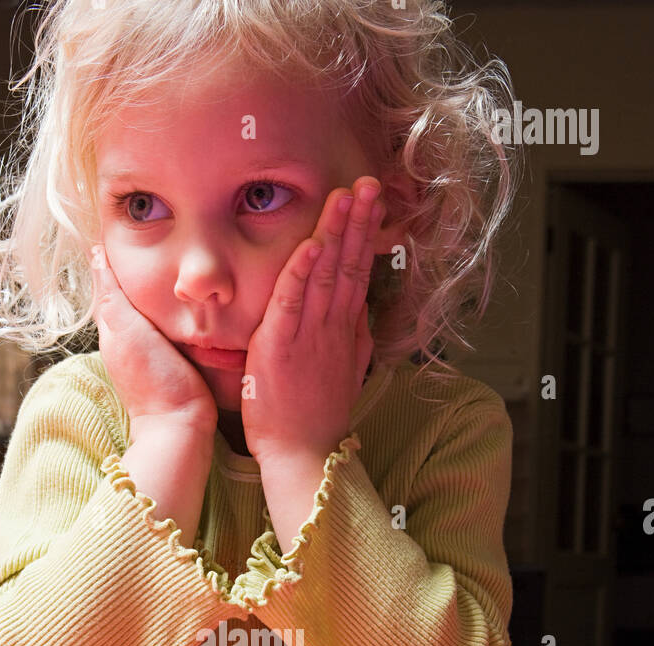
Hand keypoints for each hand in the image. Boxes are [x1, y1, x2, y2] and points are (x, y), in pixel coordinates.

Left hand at [89, 244, 218, 439]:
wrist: (180, 424)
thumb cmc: (154, 380)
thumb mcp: (127, 331)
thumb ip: (111, 295)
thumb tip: (96, 255)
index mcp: (113, 327)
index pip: (108, 282)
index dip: (113, 256)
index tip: (124, 228)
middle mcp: (128, 337)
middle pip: (130, 293)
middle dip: (137, 268)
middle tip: (151, 235)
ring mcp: (150, 350)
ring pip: (150, 308)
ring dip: (157, 287)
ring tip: (170, 259)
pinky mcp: (174, 359)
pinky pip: (168, 324)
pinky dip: (172, 308)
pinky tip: (184, 300)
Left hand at [240, 177, 383, 466]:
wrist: (303, 454)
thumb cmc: (315, 419)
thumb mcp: (343, 373)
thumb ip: (351, 339)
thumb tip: (359, 313)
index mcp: (343, 331)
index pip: (357, 272)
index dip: (365, 235)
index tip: (372, 203)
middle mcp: (331, 328)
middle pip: (348, 264)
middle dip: (359, 222)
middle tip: (369, 183)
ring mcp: (309, 336)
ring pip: (326, 275)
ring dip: (336, 233)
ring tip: (346, 196)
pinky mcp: (281, 348)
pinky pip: (292, 303)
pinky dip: (301, 273)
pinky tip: (312, 245)